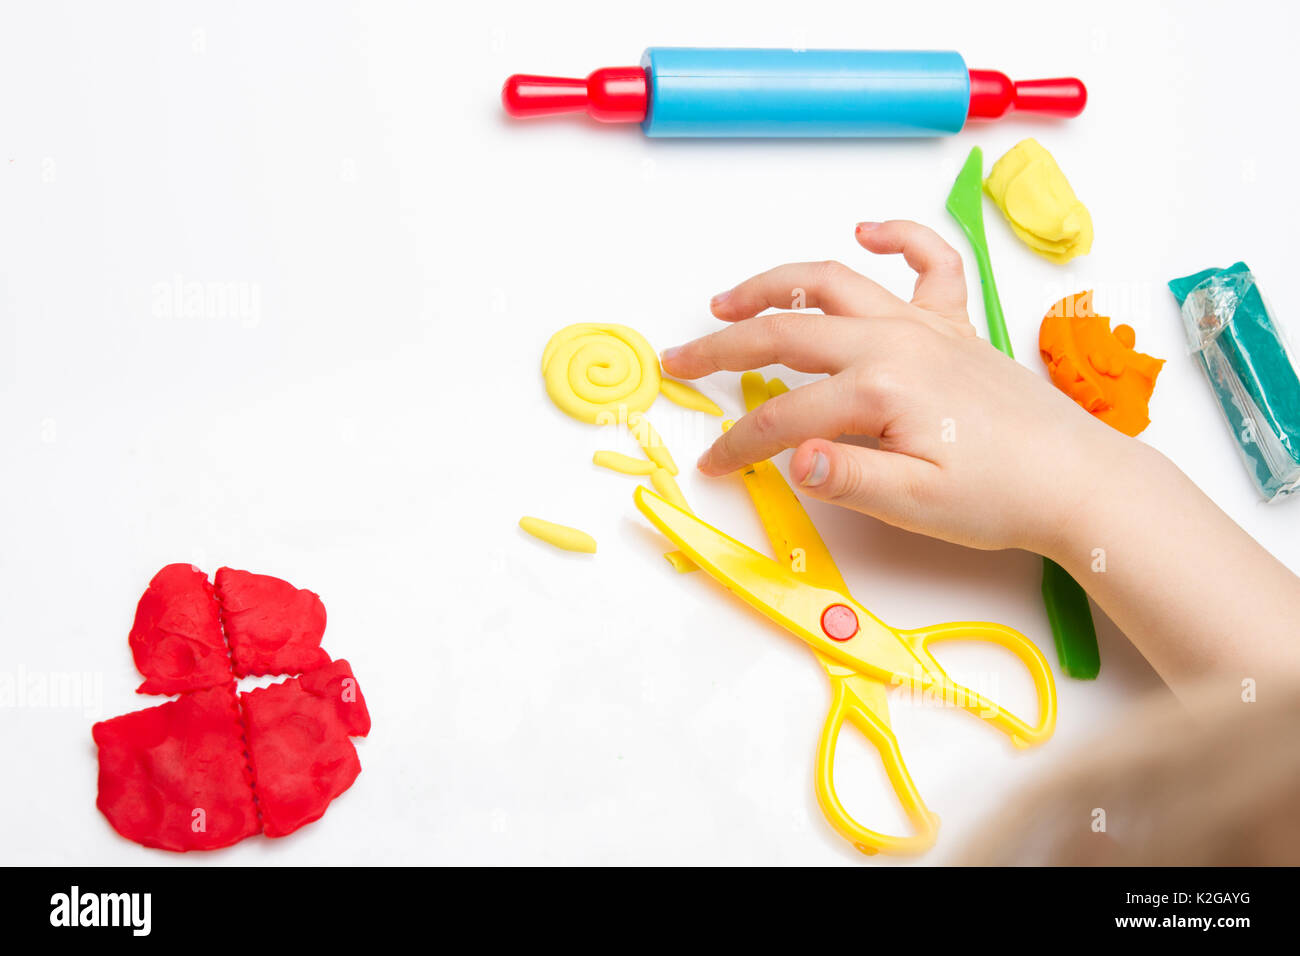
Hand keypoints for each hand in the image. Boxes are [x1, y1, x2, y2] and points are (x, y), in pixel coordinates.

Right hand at [660, 220, 1126, 554]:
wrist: (1076, 481)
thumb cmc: (1003, 495)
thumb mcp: (918, 505)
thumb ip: (849, 478)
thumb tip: (793, 458)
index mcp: (882, 389)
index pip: (785, 417)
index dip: (740, 443)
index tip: (714, 464)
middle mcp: (896, 343)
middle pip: (786, 335)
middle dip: (722, 347)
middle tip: (679, 360)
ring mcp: (924, 327)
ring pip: (831, 285)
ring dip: (773, 286)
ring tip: (728, 300)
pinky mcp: (952, 326)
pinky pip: (926, 263)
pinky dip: (896, 238)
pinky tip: (865, 232)